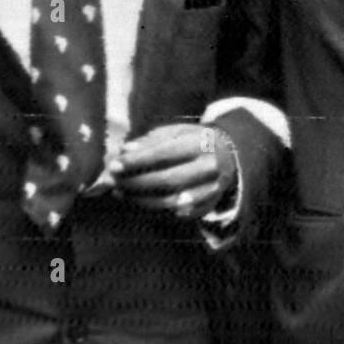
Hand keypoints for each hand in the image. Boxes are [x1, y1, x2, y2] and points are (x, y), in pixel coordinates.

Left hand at [108, 123, 237, 220]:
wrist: (230, 156)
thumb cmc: (195, 141)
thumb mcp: (177, 132)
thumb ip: (151, 140)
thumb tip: (125, 151)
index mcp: (202, 143)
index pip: (165, 153)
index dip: (138, 161)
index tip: (115, 165)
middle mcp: (210, 166)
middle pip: (167, 179)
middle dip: (136, 182)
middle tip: (113, 181)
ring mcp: (211, 189)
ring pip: (170, 199)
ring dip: (140, 198)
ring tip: (119, 191)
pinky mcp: (208, 205)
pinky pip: (177, 212)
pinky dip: (154, 207)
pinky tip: (137, 200)